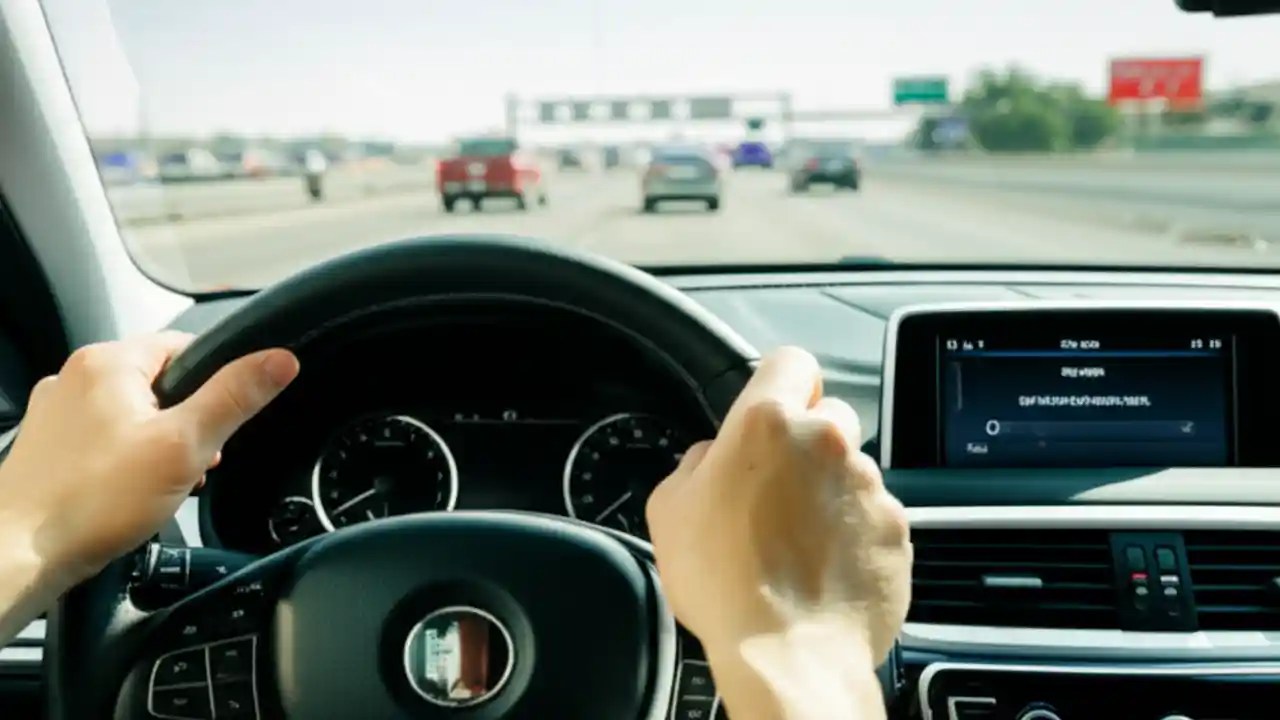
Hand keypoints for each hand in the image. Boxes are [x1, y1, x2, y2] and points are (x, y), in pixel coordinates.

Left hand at [0, 332, 297, 584]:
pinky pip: (106, 442)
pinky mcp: (48, 449)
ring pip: (134, 416)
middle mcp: (75, 378)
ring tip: (157, 486)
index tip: (222, 421)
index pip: (186, 346)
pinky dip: (126, 464)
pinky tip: (127, 496)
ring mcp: (57, 414)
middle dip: (187, 424)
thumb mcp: (184, 445)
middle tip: (190, 463)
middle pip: (161, 384)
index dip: (217, 382)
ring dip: (158, 446)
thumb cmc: (91, 502)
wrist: (18, 556)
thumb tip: (279, 359)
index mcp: (108, 362)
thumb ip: (235, 398)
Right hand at [647, 347, 910, 717]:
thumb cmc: (725, 583)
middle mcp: (827, 442)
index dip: (780, 383)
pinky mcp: (897, 528)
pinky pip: (874, 516)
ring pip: (851, 470)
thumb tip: (713, 458)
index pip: (790, 361)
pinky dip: (854, 534)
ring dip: (829, 494)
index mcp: (768, 424)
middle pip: (827, 417)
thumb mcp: (670, 510)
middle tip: (776, 490)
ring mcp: (870, 485)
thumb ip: (696, 463)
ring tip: (796, 542)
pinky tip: (823, 566)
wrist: (789, 652)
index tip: (772, 408)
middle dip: (806, 445)